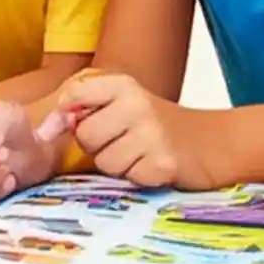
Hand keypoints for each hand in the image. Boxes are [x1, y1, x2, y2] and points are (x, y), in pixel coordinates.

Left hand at [59, 73, 199, 188]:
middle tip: (125, 142)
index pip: (73, 96)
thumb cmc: (157, 127)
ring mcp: (152, 133)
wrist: (213, 143)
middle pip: (85, 136)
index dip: (70, 116)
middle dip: (98, 147)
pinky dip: (138, 177)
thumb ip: (85, 108)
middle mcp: (136, 103)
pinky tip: (153, 166)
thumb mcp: (123, 104)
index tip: (82, 122)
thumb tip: (50, 125)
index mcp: (123, 85)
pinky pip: (127, 178)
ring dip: (119, 166)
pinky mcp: (163, 163)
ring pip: (104, 162)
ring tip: (140, 154)